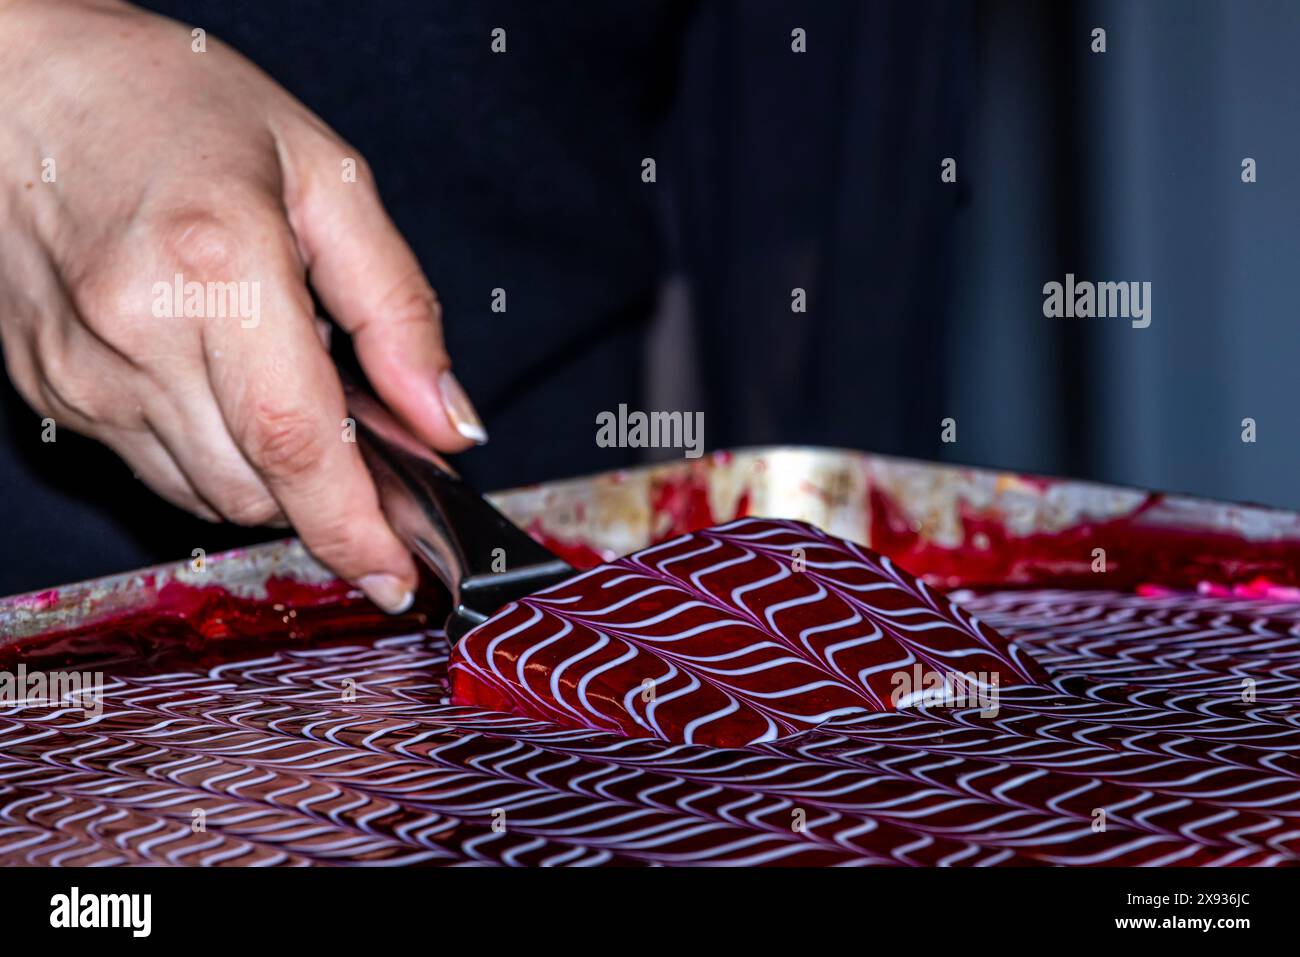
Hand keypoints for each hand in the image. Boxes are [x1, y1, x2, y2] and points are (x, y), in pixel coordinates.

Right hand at [0, 0, 486, 610]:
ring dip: (267, 470)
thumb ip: (397, 310)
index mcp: (218, 266)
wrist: (14, 79)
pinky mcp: (49, 390)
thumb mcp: (326, 179)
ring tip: (271, 371)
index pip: (298, 447)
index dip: (356, 528)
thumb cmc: (172, 104)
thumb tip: (448, 423)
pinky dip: (209, 448)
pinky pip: (155, 466)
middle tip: (353, 425)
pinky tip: (215, 373)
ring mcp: (81, 372)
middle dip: (324, 489)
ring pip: (207, 494)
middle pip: (257, 491)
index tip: (397, 574)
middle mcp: (137, 333)